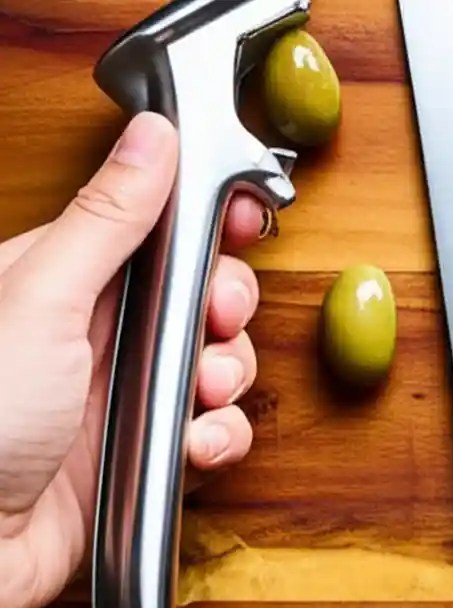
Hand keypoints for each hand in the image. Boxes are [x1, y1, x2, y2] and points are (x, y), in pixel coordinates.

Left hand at [0, 112, 271, 607]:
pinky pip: (212, 431)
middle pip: (200, 294)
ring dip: (227, 377)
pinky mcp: (143, 455)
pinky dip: (218, 438)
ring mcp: (121, 396)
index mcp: (63, 280)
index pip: (155, 228)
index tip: (243, 216)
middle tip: (217, 319)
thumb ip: (108, 220)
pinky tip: (194, 445)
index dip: (206, 220)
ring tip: (201, 395)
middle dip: (225, 306)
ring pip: (215, 363)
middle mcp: (97, 335)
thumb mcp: (41, 301)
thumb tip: (152, 140)